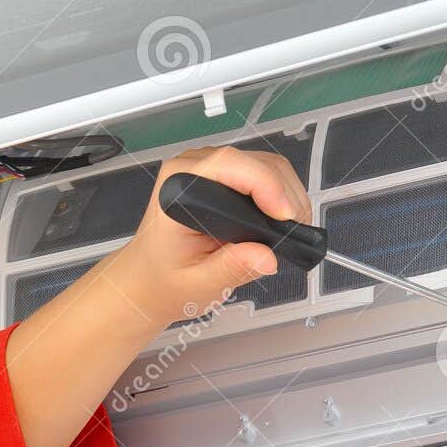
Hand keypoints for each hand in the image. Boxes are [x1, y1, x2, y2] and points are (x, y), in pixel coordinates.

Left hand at [116, 145, 312, 327]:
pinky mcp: (225, 176)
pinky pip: (264, 174)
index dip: (266, 186)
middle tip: (296, 235)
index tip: (286, 219)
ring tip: (293, 232)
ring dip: (289, 196)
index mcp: (177, 187)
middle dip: (285, 196)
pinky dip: (282, 196)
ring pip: (266, 165)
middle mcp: (193, 168)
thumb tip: (267, 258)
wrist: (150, 277)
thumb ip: (230, 268)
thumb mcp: (197, 283)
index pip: (229, 165)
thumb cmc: (166, 279)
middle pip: (256, 163)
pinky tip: (283, 224)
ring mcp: (210, 168)